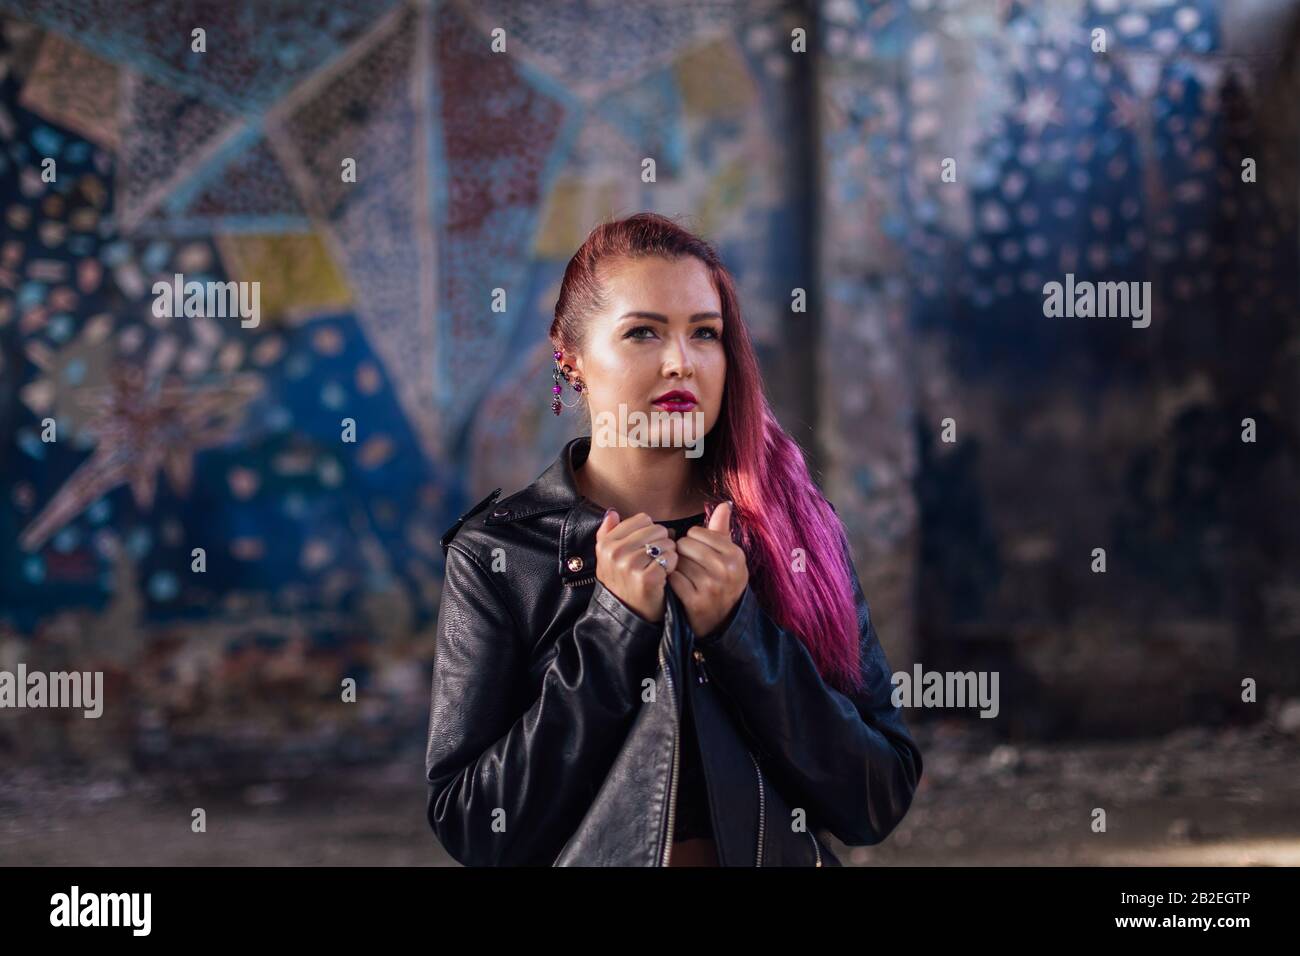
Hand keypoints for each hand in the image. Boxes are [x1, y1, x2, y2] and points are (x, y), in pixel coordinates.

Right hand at [594, 511, 677, 623]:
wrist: (628, 615)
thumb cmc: (623, 583)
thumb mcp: (607, 559)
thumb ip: (608, 533)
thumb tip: (612, 512)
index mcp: (606, 543)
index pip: (642, 519)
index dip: (650, 532)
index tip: (645, 548)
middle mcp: (615, 552)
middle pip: (656, 529)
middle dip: (661, 542)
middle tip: (654, 559)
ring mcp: (630, 565)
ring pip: (666, 543)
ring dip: (668, 555)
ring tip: (658, 568)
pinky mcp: (646, 578)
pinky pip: (671, 558)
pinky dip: (672, 567)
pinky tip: (663, 576)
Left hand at [668, 502, 747, 637]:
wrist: (723, 622)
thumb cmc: (723, 583)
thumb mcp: (729, 557)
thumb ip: (722, 530)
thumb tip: (724, 503)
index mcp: (735, 555)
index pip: (698, 533)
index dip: (692, 542)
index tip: (698, 553)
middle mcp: (726, 570)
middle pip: (686, 546)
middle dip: (682, 554)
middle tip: (688, 566)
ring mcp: (711, 587)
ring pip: (678, 562)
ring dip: (676, 568)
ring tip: (685, 577)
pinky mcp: (695, 602)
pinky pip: (672, 579)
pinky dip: (671, 582)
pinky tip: (678, 587)